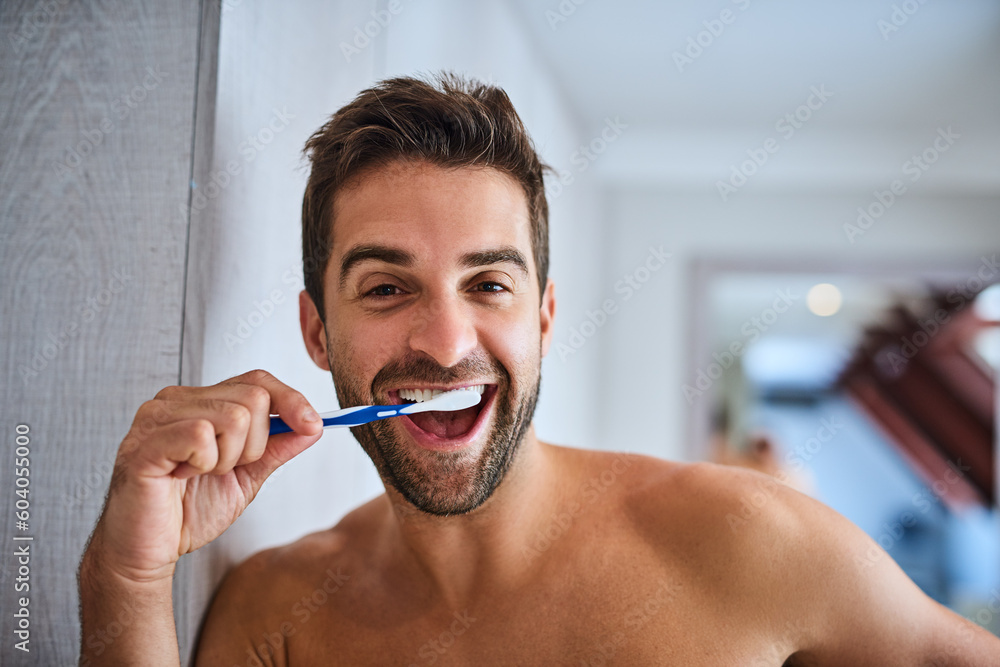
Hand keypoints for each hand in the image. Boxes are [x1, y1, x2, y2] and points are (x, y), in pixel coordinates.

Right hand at [88, 369, 322, 582]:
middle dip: (255, 444)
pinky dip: (205, 463)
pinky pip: (201, 436)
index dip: (291, 400)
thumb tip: (314, 425)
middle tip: (224, 469)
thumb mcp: (247, 476)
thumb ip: (277, 448)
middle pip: (253, 397)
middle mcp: (175, 400)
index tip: (314, 425)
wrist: (147, 551)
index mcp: (199, 402)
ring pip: (233, 416)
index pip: (257, 380)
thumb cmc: (187, 512)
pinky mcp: (144, 443)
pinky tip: (183, 476)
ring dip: (229, 458)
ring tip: (200, 474)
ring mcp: (156, 418)